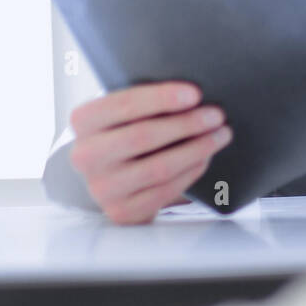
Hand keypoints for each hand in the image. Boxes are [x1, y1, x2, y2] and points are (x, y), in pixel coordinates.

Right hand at [68, 82, 231, 223]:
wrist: (113, 175)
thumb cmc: (128, 131)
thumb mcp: (126, 112)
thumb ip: (148, 102)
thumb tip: (194, 96)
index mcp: (83, 121)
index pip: (123, 105)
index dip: (162, 98)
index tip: (195, 94)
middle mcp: (85, 155)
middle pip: (143, 136)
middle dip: (186, 124)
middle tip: (216, 115)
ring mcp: (102, 187)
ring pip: (159, 167)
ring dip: (197, 149)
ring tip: (221, 134)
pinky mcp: (121, 211)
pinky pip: (165, 190)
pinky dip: (191, 171)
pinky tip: (206, 157)